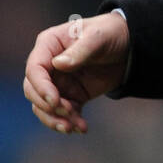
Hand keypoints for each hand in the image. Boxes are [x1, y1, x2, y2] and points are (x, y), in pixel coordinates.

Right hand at [23, 12, 129, 133]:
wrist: (129, 47)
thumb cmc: (110, 34)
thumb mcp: (98, 37)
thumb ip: (80, 50)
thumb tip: (58, 64)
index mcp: (49, 45)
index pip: (34, 69)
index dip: (41, 87)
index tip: (54, 101)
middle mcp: (49, 65)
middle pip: (33, 91)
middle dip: (47, 106)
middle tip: (69, 112)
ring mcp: (59, 82)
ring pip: (44, 106)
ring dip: (55, 119)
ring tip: (72, 127)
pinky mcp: (72, 95)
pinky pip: (64, 113)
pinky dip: (70, 122)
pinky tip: (82, 128)